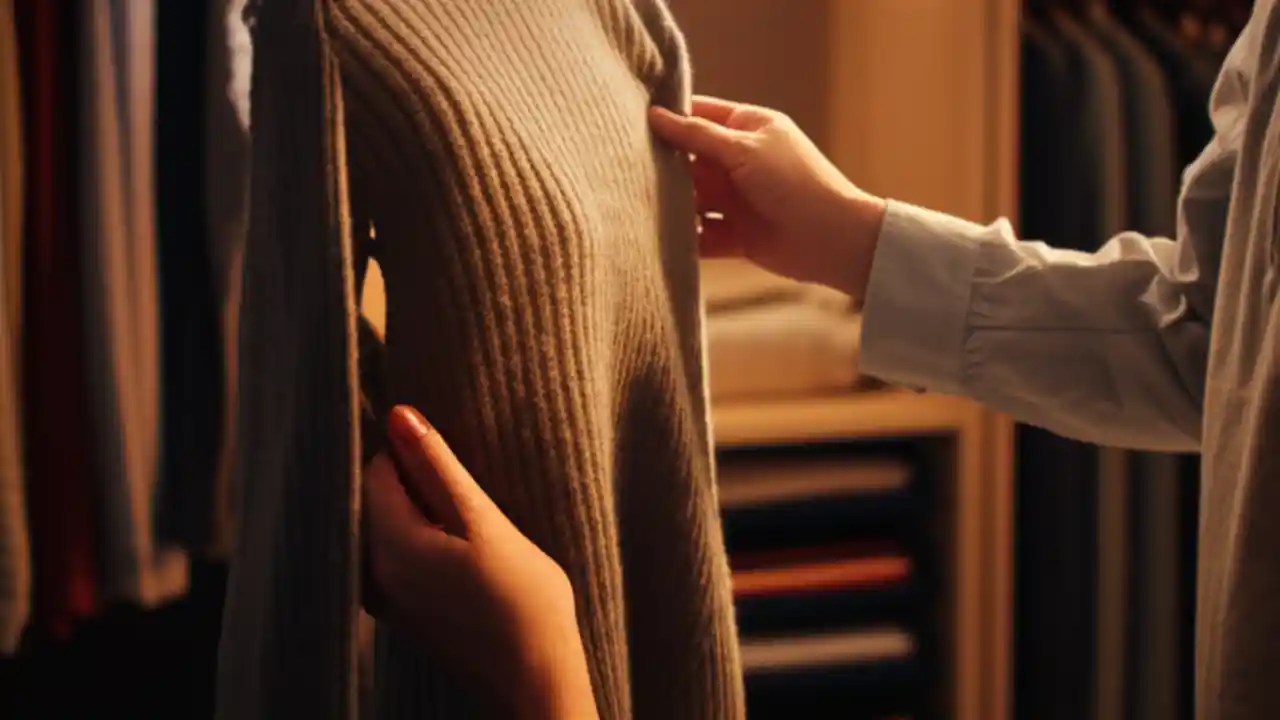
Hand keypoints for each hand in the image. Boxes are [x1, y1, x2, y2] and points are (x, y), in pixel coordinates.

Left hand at [363, 406, 597, 719]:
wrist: (536, 680)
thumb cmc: (524, 600)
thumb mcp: (485, 521)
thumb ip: (437, 466)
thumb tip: (398, 414)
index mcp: (391, 545)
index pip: (375, 469)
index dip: (410, 450)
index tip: (450, 454)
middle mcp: (374, 573)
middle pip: (373, 499)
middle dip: (409, 480)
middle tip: (461, 483)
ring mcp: (386, 598)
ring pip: (385, 528)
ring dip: (416, 511)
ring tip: (466, 516)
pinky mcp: (403, 613)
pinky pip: (395, 557)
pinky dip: (418, 540)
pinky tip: (460, 547)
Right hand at [650, 96, 886, 302]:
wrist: (831, 239)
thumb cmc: (793, 182)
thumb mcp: (743, 149)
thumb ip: (696, 135)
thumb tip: (656, 116)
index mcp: (749, 128)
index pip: (700, 115)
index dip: (670, 118)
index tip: (631, 121)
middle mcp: (741, 162)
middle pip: (690, 159)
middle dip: (664, 165)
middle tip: (625, 166)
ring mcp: (738, 199)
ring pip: (693, 199)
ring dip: (671, 203)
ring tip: (635, 202)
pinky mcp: (736, 235)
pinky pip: (701, 235)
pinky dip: (684, 237)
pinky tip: (657, 236)